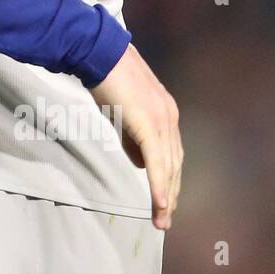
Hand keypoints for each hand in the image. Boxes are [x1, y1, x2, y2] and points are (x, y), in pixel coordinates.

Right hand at [90, 44, 182, 230]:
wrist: (99, 54)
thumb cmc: (106, 79)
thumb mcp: (121, 113)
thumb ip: (132, 138)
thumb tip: (140, 163)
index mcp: (165, 113)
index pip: (172, 153)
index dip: (170, 179)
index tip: (166, 201)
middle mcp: (170, 118)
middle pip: (175, 164)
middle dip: (172, 193)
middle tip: (165, 219)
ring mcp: (162, 121)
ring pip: (168, 167)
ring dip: (166, 196)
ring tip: (162, 219)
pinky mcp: (149, 125)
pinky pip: (157, 162)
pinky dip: (159, 185)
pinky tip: (160, 203)